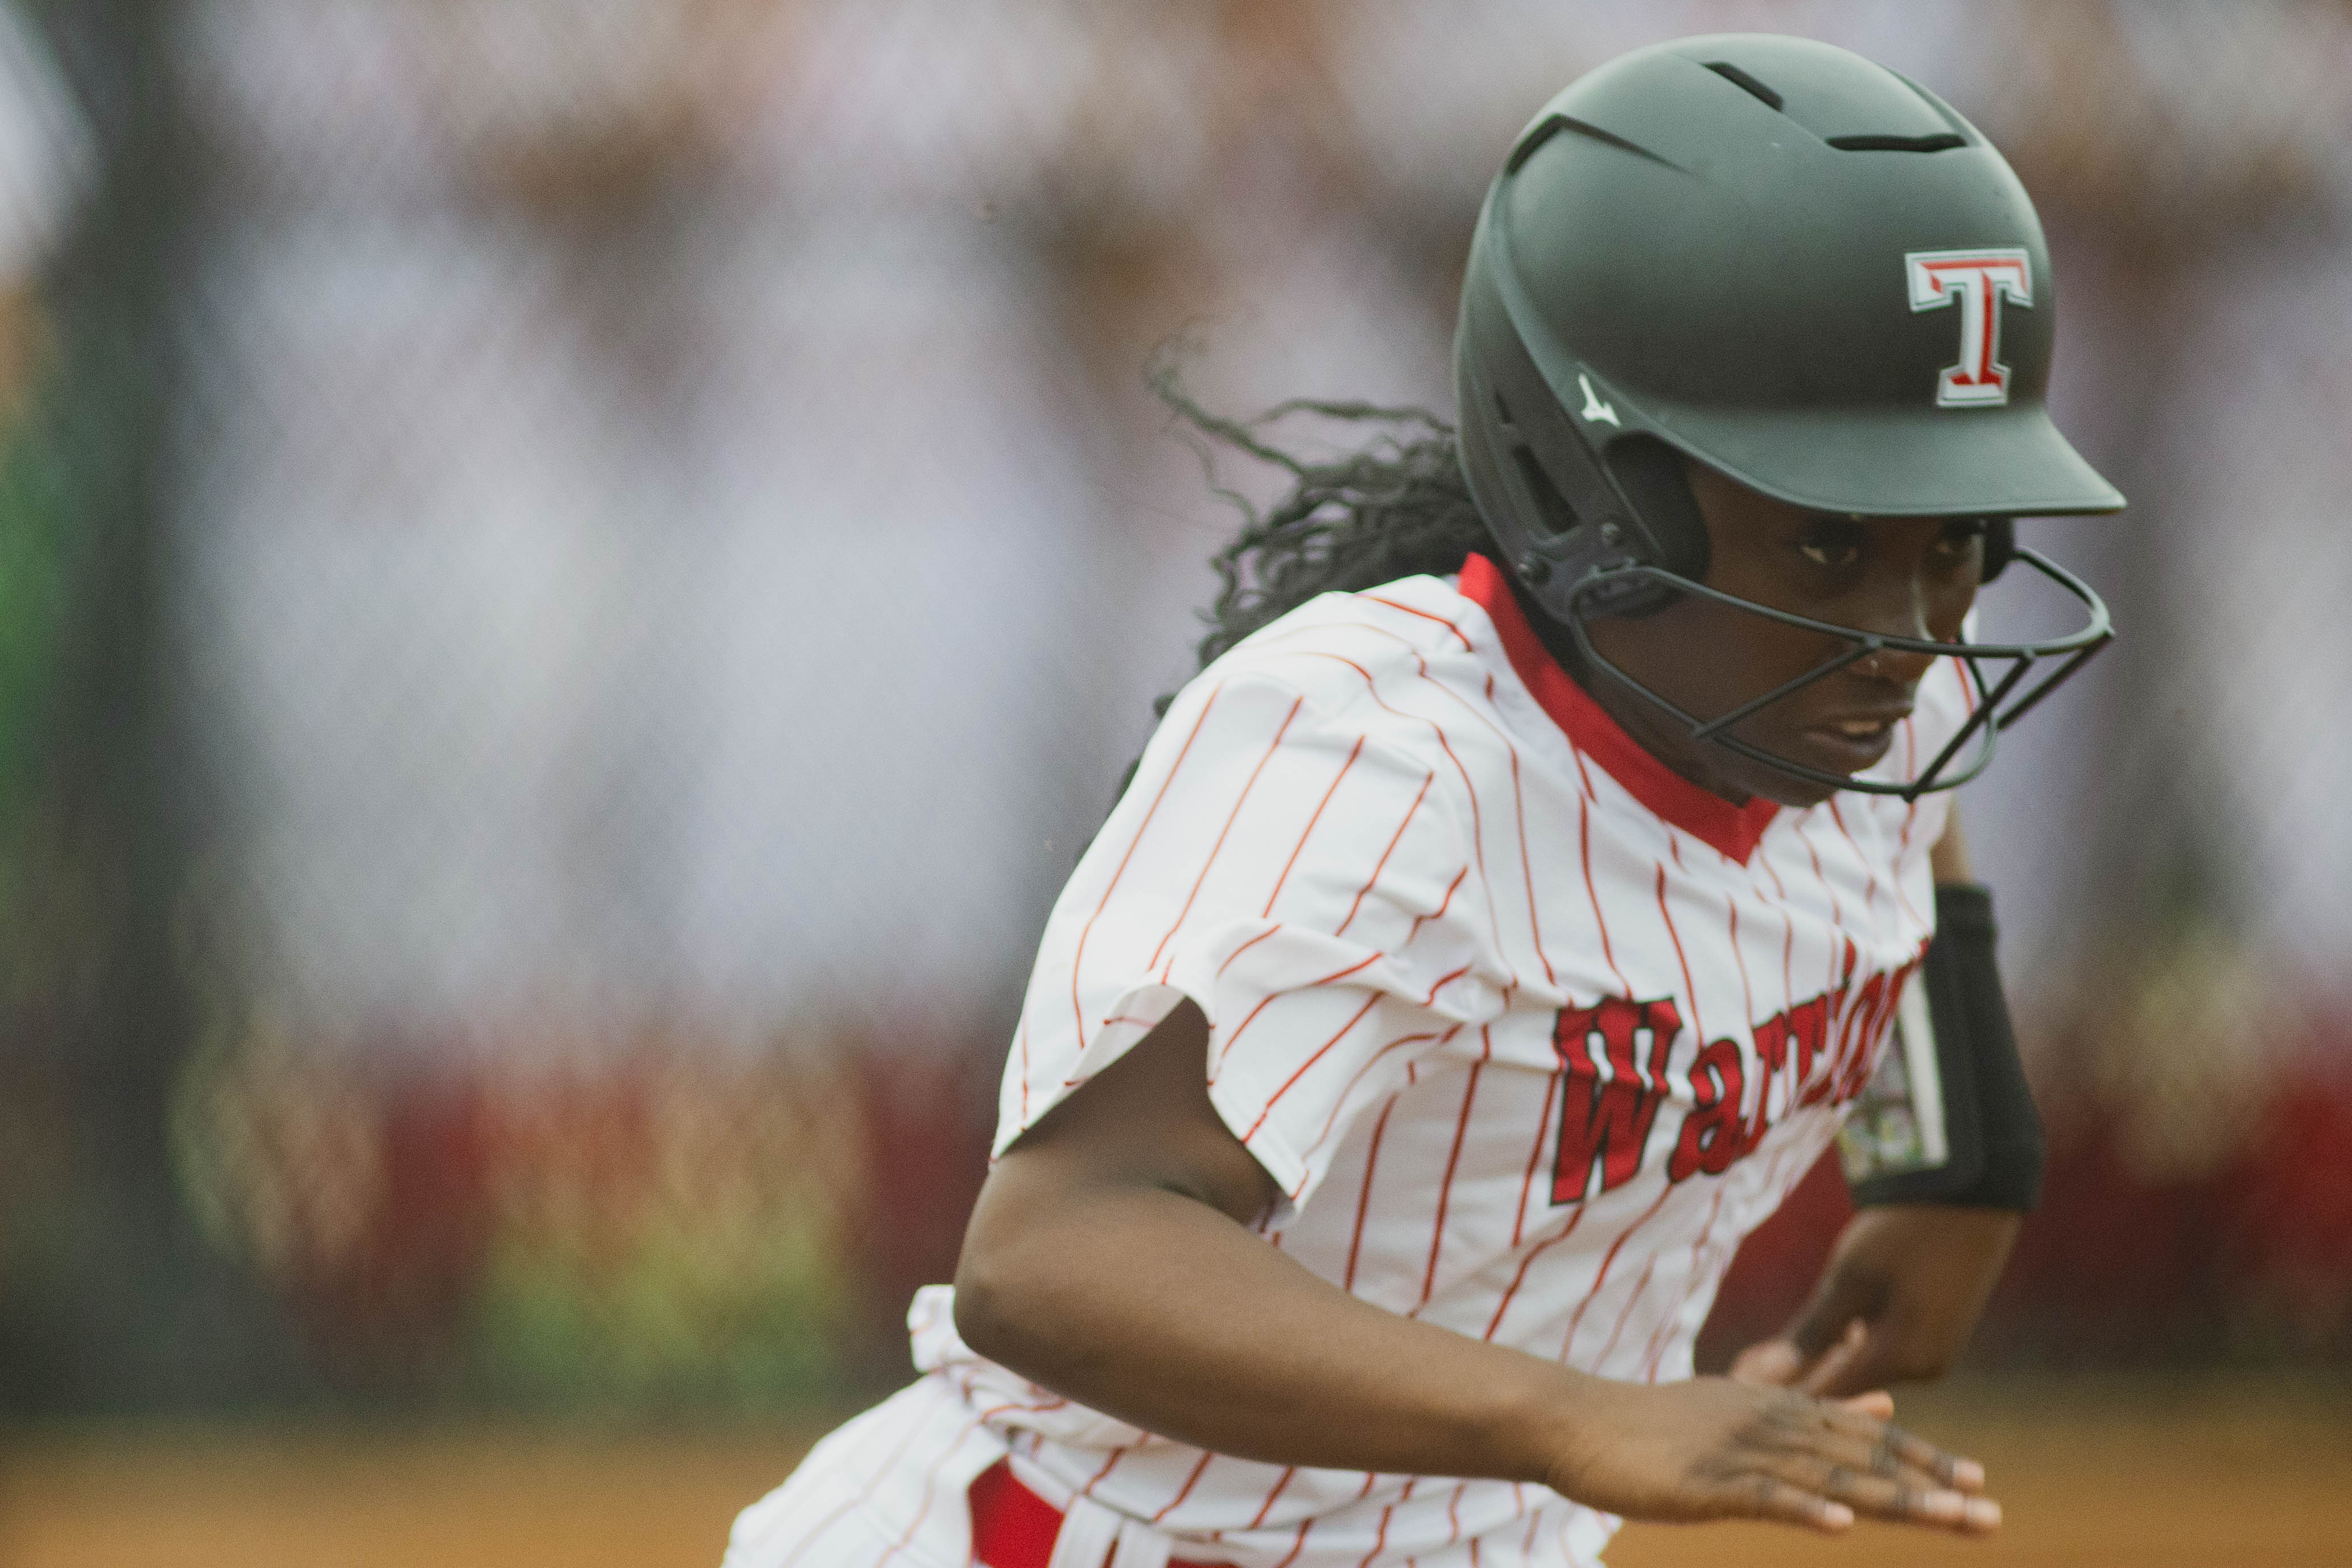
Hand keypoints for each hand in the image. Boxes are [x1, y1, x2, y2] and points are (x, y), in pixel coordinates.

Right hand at [1544, 1375, 1999, 1535]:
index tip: (1977, 1482)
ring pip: (1826, 1479)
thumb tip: (1886, 1408)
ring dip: (1891, 1499)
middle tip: (1989, 1511)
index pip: (1864, 1437)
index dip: (1922, 1459)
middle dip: (1928, 1485)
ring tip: (1948, 1518)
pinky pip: (1759, 1496)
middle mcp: (1768, 1425)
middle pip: (1859, 1458)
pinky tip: (1839, 1525)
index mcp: (1779, 1411)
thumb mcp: (1743, 1409)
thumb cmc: (1658, 1426)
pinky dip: (1802, 1508)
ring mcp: (1735, 1453)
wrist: (1576, 1420)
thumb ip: (1815, 1412)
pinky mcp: (1700, 1483)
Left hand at [1732, 1205, 2020, 1397]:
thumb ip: (1814, 1332)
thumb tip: (1774, 1377)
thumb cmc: (1903, 1232)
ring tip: (1765, 1352)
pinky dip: (1848, 1346)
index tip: (1736, 1387)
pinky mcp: (1937, 1336)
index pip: (1827, 1395)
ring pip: (1861, 1368)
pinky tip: (1817, 1334)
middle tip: (1743, 1364)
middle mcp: (1922, 1369)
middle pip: (1843, 1385)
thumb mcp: (1851, 1279)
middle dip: (1793, 1377)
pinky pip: (1882, 1353)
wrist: (1969, 1196)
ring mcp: (1934, 1354)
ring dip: (1819, 1360)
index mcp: (1900, 1359)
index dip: (1778, 1394)